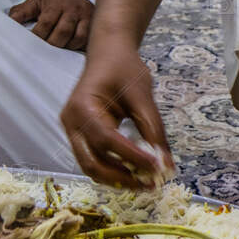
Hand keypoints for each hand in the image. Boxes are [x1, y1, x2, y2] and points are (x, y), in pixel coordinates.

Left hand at [8, 0, 93, 49]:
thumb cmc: (53, 1)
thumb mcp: (36, 2)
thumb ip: (22, 11)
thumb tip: (10, 22)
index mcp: (56, 3)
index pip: (45, 22)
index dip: (37, 36)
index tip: (29, 44)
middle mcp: (72, 8)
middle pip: (62, 31)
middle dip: (50, 44)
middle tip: (42, 51)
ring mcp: (85, 16)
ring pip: (76, 37)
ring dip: (64, 47)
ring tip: (55, 51)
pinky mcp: (93, 24)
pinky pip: (86, 40)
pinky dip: (76, 46)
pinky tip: (68, 47)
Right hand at [60, 43, 173, 187]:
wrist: (108, 54)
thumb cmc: (124, 68)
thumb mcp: (142, 95)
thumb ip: (153, 130)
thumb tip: (166, 165)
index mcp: (82, 107)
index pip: (107, 140)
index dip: (132, 157)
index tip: (156, 168)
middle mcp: (71, 122)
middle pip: (91, 163)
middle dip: (121, 178)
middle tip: (150, 184)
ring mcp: (72, 131)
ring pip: (91, 166)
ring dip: (117, 179)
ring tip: (145, 183)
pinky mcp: (80, 136)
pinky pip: (94, 159)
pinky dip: (113, 170)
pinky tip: (134, 172)